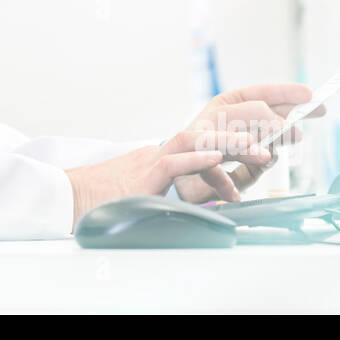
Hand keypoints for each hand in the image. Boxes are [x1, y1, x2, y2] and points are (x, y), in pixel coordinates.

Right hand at [65, 131, 273, 229]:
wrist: (67, 200)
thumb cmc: (102, 204)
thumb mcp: (146, 198)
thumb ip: (171, 197)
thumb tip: (200, 205)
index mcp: (162, 159)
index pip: (205, 143)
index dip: (234, 144)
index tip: (261, 152)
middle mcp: (159, 155)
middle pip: (206, 135)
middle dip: (241, 135)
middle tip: (272, 143)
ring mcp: (150, 163)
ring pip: (194, 141)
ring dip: (228, 143)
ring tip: (260, 151)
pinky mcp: (141, 178)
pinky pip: (171, 163)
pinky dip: (195, 159)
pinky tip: (217, 159)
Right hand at [172, 83, 324, 203]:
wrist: (175, 179)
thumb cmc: (214, 160)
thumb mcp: (247, 147)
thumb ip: (267, 139)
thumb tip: (293, 132)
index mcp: (228, 105)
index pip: (260, 93)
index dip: (286, 92)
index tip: (310, 95)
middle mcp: (213, 115)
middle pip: (248, 111)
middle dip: (272, 121)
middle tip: (293, 134)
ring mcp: (199, 137)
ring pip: (229, 136)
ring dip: (247, 147)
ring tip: (263, 156)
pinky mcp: (188, 162)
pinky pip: (210, 171)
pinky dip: (223, 183)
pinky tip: (234, 194)